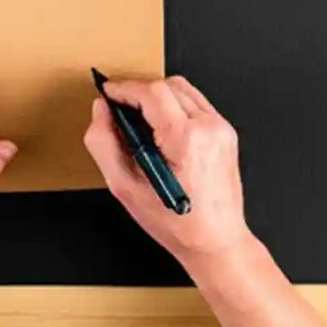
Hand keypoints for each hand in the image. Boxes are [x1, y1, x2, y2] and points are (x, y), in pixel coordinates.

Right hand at [83, 76, 252, 267]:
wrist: (215, 240)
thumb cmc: (177, 223)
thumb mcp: (125, 188)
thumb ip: (105, 144)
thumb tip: (101, 112)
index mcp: (186, 139)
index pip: (152, 92)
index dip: (125, 88)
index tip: (109, 93)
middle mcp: (209, 128)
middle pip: (167, 86)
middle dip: (139, 92)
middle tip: (120, 110)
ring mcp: (221, 129)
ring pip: (183, 90)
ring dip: (158, 97)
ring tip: (140, 122)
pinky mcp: (226, 133)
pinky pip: (196, 104)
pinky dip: (175, 107)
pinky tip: (163, 130)